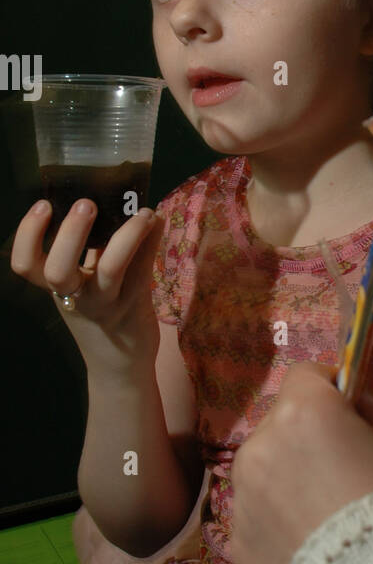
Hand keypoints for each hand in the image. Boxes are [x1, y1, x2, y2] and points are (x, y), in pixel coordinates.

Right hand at [10, 198, 162, 369]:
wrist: (120, 366)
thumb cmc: (101, 315)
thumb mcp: (85, 284)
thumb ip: (91, 248)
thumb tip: (107, 198)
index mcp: (56, 287)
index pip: (25, 264)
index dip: (27, 235)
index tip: (42, 205)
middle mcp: (75, 296)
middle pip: (57, 270)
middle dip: (69, 234)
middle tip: (85, 204)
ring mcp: (106, 303)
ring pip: (110, 269)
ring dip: (127, 235)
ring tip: (142, 212)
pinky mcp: (135, 306)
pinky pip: (143, 270)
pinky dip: (151, 240)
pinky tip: (156, 220)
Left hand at [232, 361, 372, 563]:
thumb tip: (355, 411)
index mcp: (302, 411)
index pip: (306, 374)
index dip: (331, 386)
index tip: (349, 407)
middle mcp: (259, 444)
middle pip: (282, 422)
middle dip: (307, 433)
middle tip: (342, 465)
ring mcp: (241, 494)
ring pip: (264, 467)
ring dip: (286, 475)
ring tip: (322, 510)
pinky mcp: (236, 540)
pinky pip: (258, 515)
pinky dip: (277, 520)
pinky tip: (308, 541)